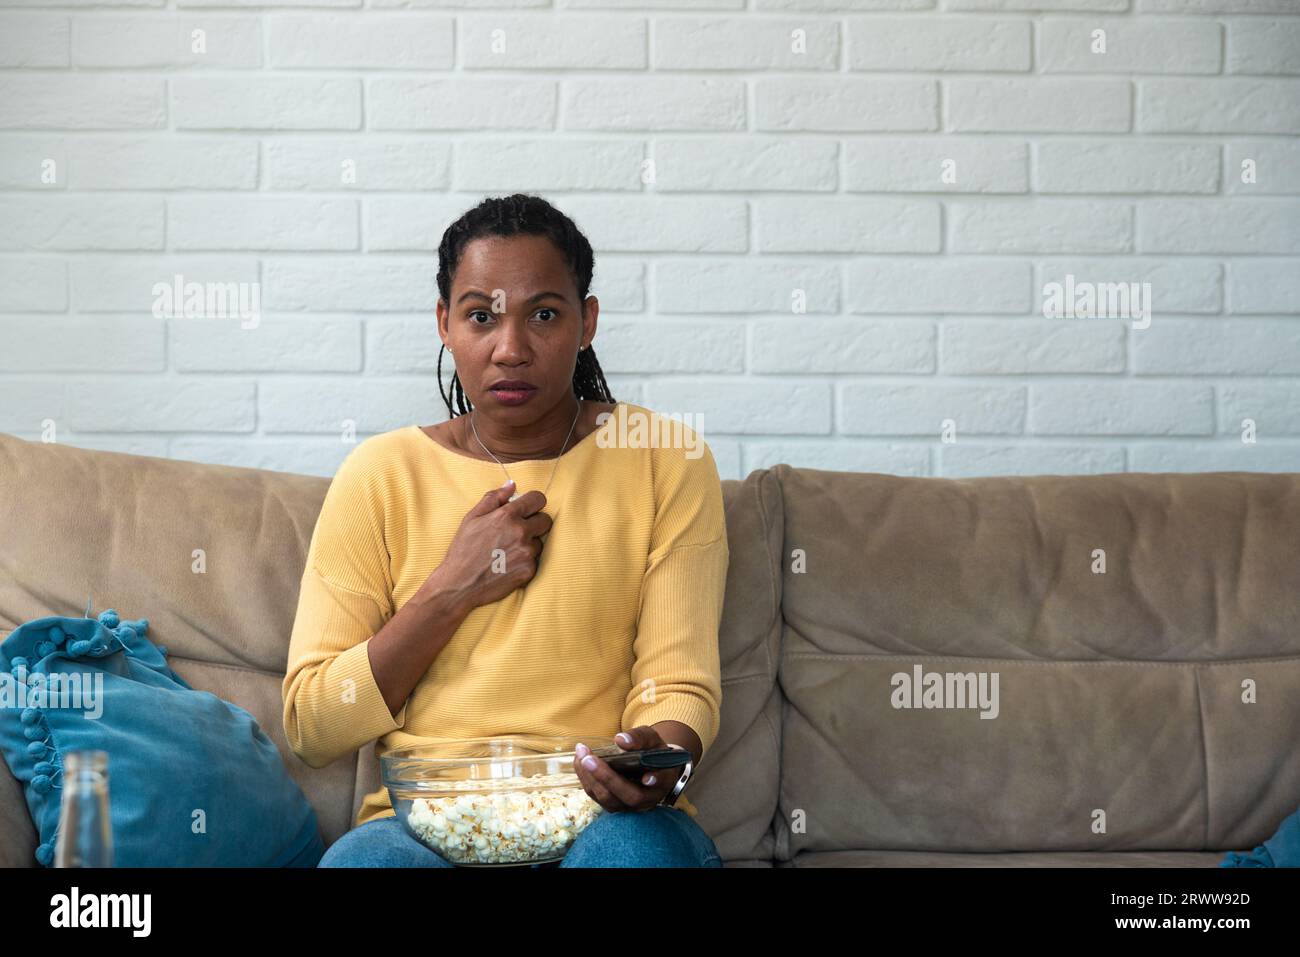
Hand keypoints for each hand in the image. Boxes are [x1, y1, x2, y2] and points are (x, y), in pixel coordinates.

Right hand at [425, 480, 552, 612]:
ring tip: (508, 550)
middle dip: (535, 522)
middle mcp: (521, 532)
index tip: (528, 508)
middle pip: (546, 520)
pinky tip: (508, 563)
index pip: (538, 499)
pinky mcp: (529, 570)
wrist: (460, 584)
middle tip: (518, 531)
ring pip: (540, 541)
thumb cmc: (463, 549)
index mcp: (507, 516)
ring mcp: (527, 553)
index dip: (533, 502)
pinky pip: (535, 560)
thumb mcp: (472, 518)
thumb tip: (511, 484)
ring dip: (529, 543)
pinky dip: (525, 561)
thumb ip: (493, 498)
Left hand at [573, 726, 680, 813]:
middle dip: (606, 777)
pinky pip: (598, 797)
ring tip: (580, 755)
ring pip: (609, 799)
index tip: (647, 778)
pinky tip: (580, 762)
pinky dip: (587, 779)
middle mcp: (647, 799)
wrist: (648, 766)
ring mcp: (629, 806)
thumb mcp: (651, 739)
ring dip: (591, 778)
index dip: (653, 781)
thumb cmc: (652, 751)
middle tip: (588, 758)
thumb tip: (620, 740)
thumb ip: (639, 737)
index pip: (660, 783)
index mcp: (663, 780)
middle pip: (628, 796)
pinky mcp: (614, 805)